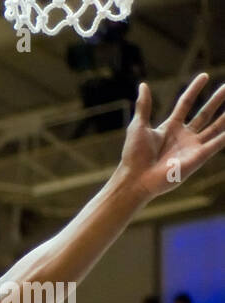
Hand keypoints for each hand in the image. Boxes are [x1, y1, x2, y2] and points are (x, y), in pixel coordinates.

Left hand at [118, 75, 224, 200]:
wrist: (136, 178)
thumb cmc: (134, 155)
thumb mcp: (138, 126)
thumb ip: (144, 106)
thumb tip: (143, 85)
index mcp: (170, 127)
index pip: (186, 103)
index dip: (195, 89)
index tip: (205, 75)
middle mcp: (183, 136)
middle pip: (204, 114)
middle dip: (216, 100)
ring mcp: (192, 146)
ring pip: (215, 127)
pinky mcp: (198, 157)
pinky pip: (217, 143)